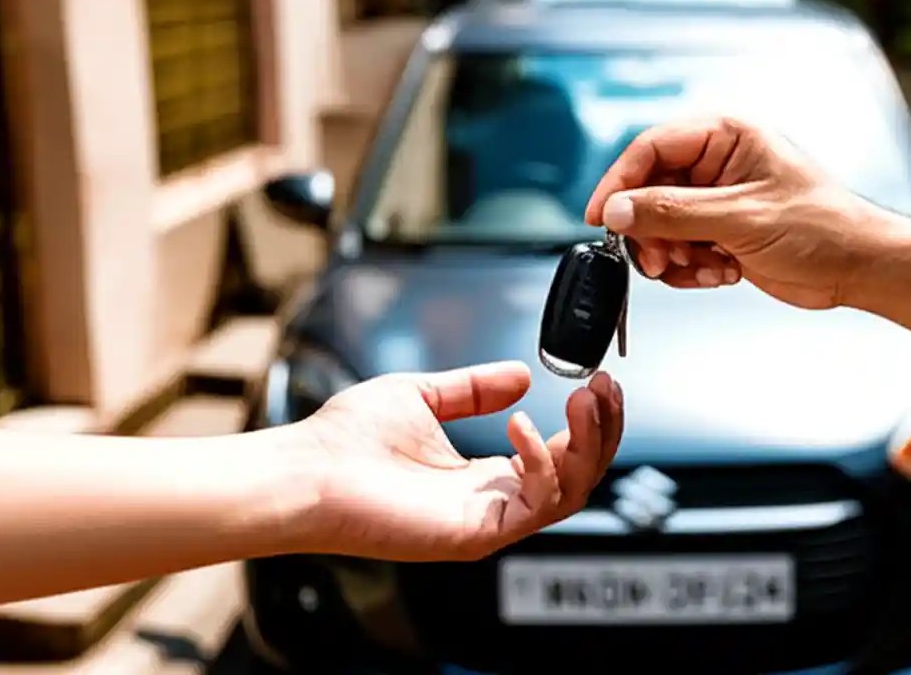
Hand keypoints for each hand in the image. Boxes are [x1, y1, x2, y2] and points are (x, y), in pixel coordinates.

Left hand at [294, 362, 621, 560]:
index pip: (559, 457)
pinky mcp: (475, 534)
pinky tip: (524, 426)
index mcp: (482, 477)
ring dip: (589, 444)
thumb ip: (473, 389)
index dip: (586, 422)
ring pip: (570, 493)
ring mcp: (486, 523)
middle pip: (577, 477)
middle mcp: (491, 504)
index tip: (598, 382)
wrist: (305, 470)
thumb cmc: (345, 440)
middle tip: (605, 388)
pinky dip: (542, 464)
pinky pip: (535, 506)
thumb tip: (522, 375)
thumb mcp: (423, 396)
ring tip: (586, 400)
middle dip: (601, 431)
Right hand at [585, 116, 906, 309]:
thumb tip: (618, 210)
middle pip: (650, 191)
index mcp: (726, 135)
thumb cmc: (823, 228)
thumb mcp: (741, 218)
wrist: (859, 268)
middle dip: (652, 231)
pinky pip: (680, 248)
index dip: (620, 182)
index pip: (651, 148)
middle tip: (660, 259)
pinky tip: (721, 273)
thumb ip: (673, 213)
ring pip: (661, 225)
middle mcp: (719, 162)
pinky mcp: (721, 231)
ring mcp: (718, 199)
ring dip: (674, 255)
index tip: (600, 217)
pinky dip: (691, 268)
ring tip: (704, 267)